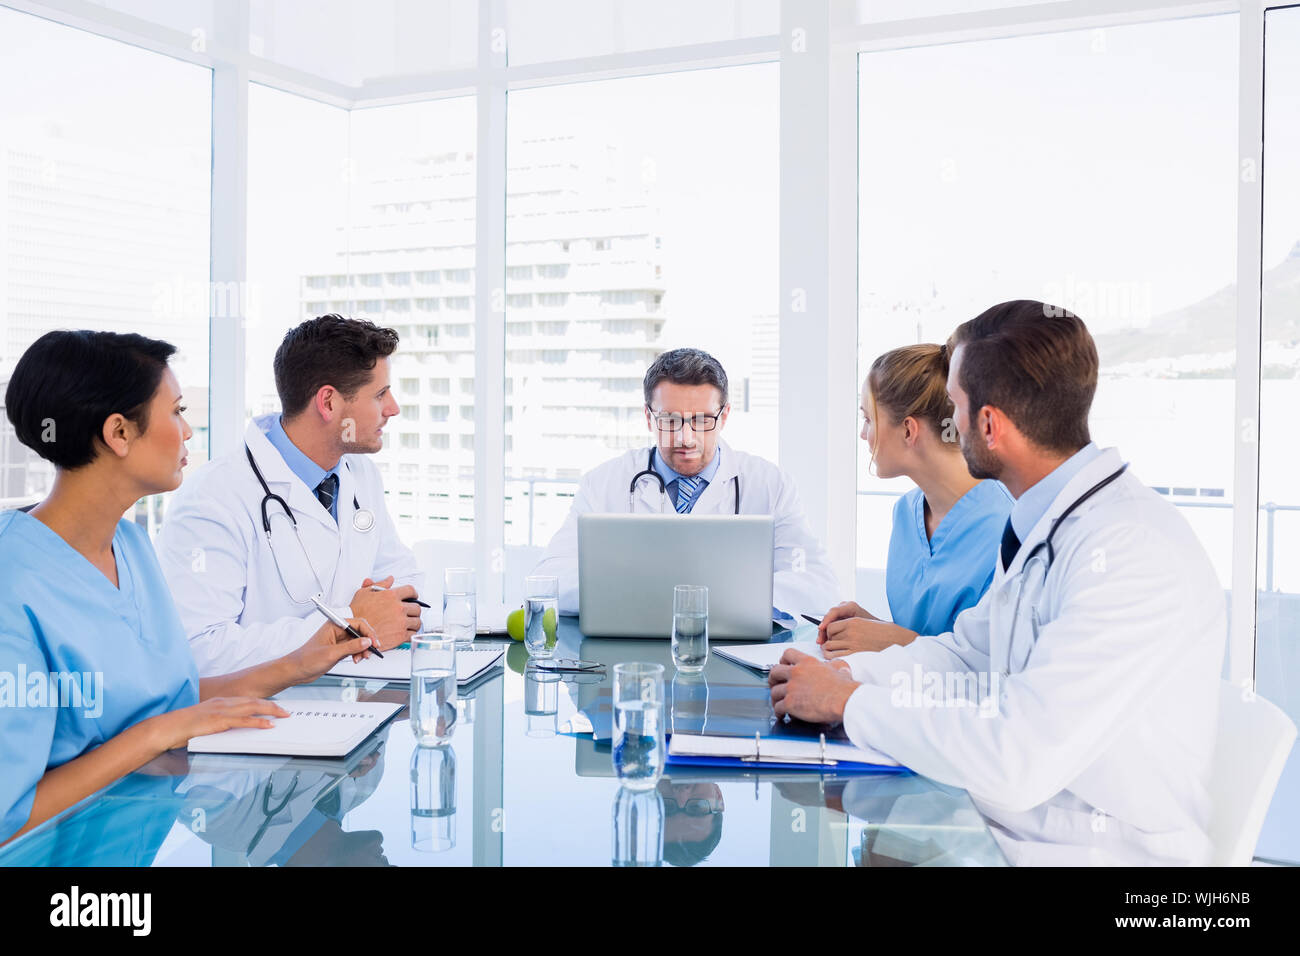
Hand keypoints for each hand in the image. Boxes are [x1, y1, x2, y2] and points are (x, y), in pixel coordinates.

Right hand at [149, 697, 290, 752]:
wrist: (169, 728)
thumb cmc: (186, 727)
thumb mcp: (207, 721)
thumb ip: (221, 722)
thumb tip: (232, 728)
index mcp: (221, 702)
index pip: (247, 700)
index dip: (263, 702)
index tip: (275, 706)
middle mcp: (224, 703)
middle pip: (254, 701)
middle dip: (272, 706)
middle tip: (286, 711)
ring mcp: (222, 711)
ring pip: (252, 708)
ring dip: (271, 711)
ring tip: (283, 716)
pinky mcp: (219, 721)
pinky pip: (244, 721)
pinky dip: (258, 722)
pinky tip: (268, 725)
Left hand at [286, 617, 378, 683]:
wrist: (296, 671)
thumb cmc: (307, 659)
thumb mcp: (331, 653)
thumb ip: (351, 647)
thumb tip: (367, 641)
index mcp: (334, 625)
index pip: (358, 623)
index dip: (368, 633)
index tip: (374, 642)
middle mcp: (337, 631)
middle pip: (360, 632)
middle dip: (367, 642)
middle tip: (371, 651)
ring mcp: (338, 640)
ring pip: (358, 641)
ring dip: (363, 649)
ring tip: (362, 658)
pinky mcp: (339, 649)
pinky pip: (354, 648)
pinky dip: (358, 654)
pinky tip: (356, 659)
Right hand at [351, 577, 420, 649]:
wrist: (352, 631)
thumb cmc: (356, 612)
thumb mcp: (365, 593)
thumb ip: (380, 584)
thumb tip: (390, 579)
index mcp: (391, 596)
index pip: (411, 591)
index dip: (414, 594)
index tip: (413, 597)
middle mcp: (398, 608)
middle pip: (417, 608)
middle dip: (413, 611)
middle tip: (409, 613)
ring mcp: (400, 622)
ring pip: (417, 622)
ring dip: (414, 623)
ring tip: (408, 624)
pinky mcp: (400, 636)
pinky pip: (413, 634)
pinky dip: (410, 634)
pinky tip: (405, 633)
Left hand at [768, 649, 859, 723]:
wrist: (844, 700)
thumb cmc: (844, 688)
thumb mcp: (840, 669)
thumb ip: (835, 667)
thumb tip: (841, 669)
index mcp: (807, 662)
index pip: (788, 654)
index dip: (783, 660)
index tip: (783, 665)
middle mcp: (797, 673)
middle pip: (775, 672)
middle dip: (773, 679)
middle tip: (775, 684)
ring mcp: (792, 688)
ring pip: (774, 691)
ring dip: (775, 698)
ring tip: (778, 703)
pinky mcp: (790, 703)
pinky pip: (778, 707)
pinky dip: (778, 711)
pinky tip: (782, 714)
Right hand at [817, 601, 878, 642]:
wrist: (880, 630)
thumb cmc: (874, 628)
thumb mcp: (863, 626)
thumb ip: (851, 627)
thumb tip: (839, 632)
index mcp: (850, 606)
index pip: (834, 611)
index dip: (826, 620)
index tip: (821, 628)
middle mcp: (843, 608)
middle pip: (829, 618)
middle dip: (823, 629)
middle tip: (820, 641)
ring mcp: (840, 614)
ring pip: (828, 623)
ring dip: (823, 633)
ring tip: (820, 643)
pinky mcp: (839, 620)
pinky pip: (830, 626)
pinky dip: (827, 634)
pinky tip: (824, 642)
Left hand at [821, 618, 916, 657]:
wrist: (897, 640)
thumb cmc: (883, 633)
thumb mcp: (865, 623)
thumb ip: (850, 626)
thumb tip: (835, 633)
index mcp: (853, 622)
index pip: (830, 627)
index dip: (828, 634)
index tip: (830, 638)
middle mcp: (851, 632)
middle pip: (829, 638)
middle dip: (828, 643)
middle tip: (829, 648)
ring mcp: (853, 643)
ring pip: (830, 648)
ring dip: (829, 652)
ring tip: (831, 655)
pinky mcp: (856, 654)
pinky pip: (837, 657)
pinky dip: (833, 659)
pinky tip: (837, 660)